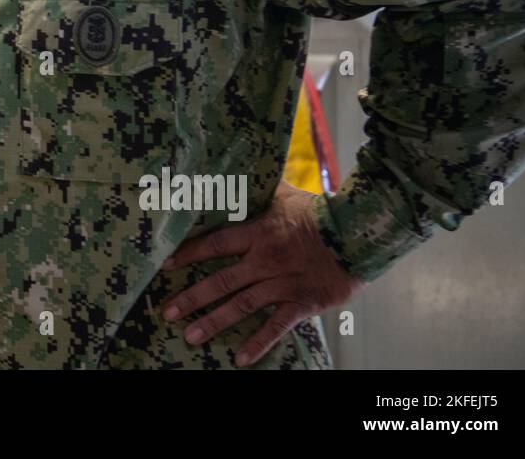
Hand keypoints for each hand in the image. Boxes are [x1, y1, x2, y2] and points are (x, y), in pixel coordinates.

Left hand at [160, 180, 362, 365]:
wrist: (358, 233)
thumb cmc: (319, 212)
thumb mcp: (285, 195)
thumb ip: (259, 188)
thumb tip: (239, 166)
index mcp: (258, 233)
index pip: (215, 243)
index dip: (189, 254)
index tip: (165, 265)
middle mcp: (265, 260)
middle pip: (221, 281)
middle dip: (192, 297)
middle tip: (167, 312)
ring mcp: (283, 283)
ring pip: (242, 305)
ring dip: (214, 321)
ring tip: (190, 335)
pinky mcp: (303, 302)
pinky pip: (277, 326)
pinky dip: (259, 343)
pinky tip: (240, 359)